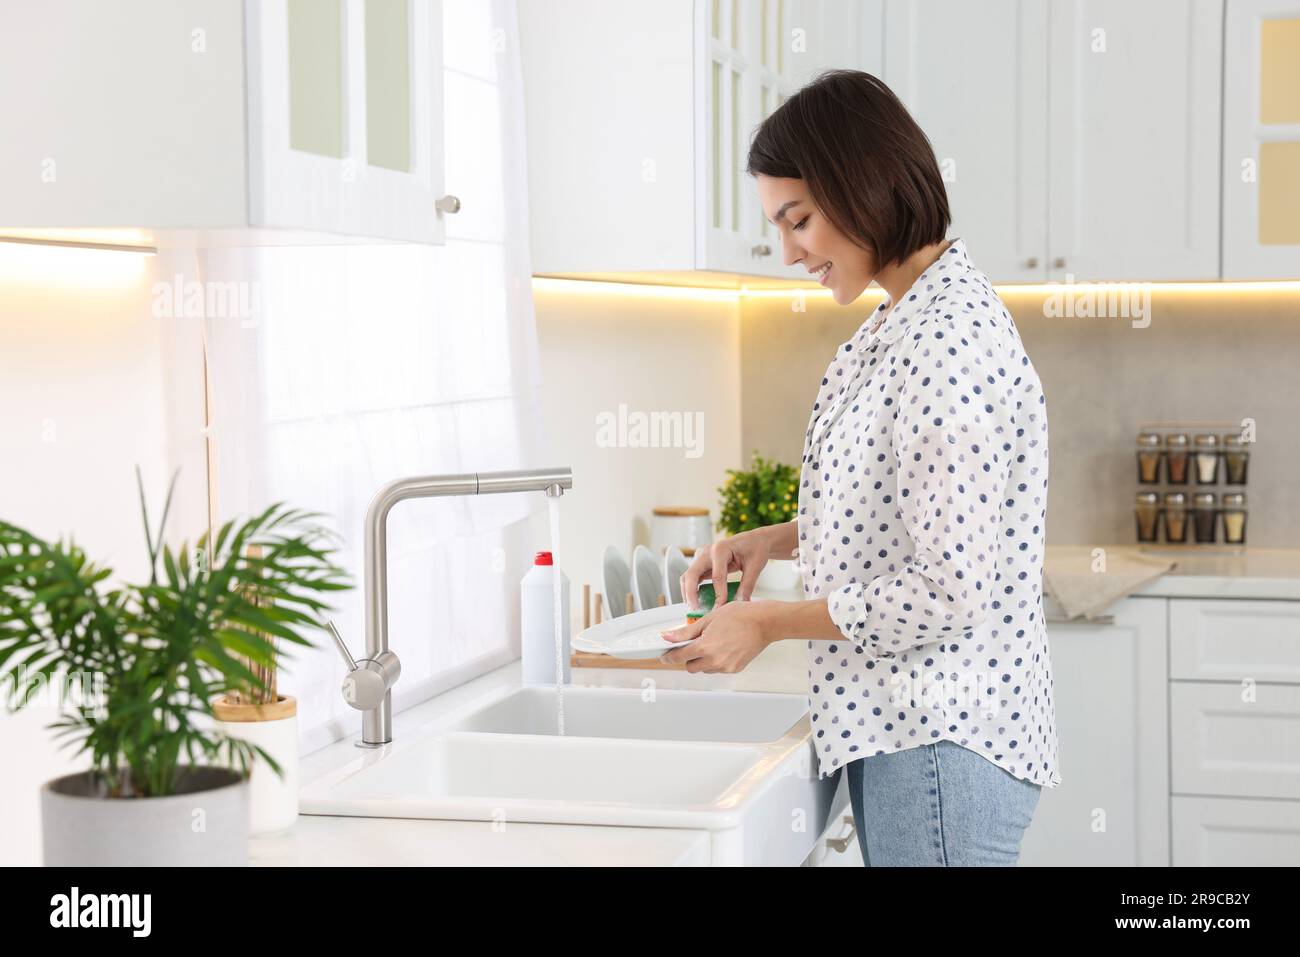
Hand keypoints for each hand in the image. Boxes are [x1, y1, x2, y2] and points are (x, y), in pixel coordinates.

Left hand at [658, 600, 775, 673]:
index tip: (665, 656)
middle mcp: (715, 661)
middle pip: (691, 667)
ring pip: (705, 669)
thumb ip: (687, 631)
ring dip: (703, 660)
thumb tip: (669, 636)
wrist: (765, 622)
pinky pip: (718, 668)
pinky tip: (723, 646)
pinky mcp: (735, 669)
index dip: (670, 657)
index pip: (679, 657)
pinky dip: (716, 661)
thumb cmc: (741, 616)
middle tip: (692, 645)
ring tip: (713, 642)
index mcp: (705, 647)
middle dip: (688, 658)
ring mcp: (726, 667)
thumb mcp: (709, 619)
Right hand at [680, 529, 771, 609]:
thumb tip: (740, 603)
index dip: (719, 594)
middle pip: (691, 574)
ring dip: (688, 592)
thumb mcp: (755, 566)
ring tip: (695, 607)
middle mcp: (708, 552)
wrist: (754, 540)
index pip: (717, 575)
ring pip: (687, 576)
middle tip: (697, 609)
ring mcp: (703, 557)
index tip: (721, 608)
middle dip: (691, 593)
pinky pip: (692, 577)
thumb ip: (747, 585)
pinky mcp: (703, 564)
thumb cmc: (756, 548)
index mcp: (721, 549)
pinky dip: (692, 589)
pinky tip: (698, 601)